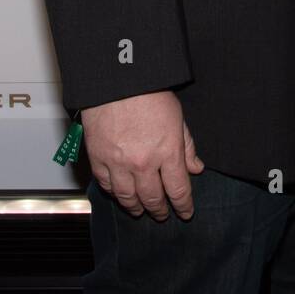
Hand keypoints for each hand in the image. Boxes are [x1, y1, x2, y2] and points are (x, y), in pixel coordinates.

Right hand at [82, 90, 203, 220]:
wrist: (116, 79)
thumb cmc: (149, 91)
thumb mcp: (177, 116)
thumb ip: (187, 146)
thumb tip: (196, 168)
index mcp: (167, 152)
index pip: (179, 191)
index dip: (184, 206)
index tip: (186, 212)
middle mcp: (143, 163)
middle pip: (154, 199)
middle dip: (160, 210)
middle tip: (163, 214)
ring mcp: (119, 163)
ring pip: (128, 198)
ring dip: (137, 208)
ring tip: (141, 210)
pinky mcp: (98, 159)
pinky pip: (107, 186)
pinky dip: (115, 194)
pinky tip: (120, 194)